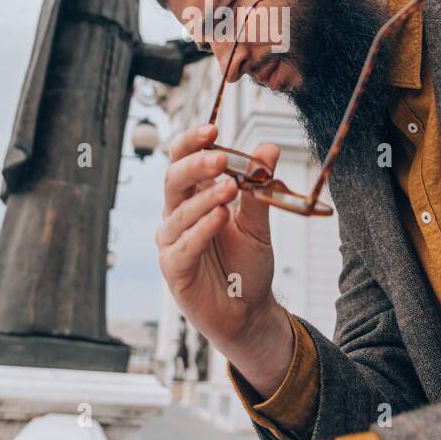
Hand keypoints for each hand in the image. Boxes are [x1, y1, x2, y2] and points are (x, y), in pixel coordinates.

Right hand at [157, 124, 292, 393]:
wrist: (249, 311)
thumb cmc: (246, 265)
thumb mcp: (258, 223)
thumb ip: (259, 189)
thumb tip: (268, 148)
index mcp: (193, 197)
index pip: (182, 161)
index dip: (192, 143)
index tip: (212, 128)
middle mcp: (176, 215)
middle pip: (174, 180)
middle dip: (196, 165)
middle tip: (220, 155)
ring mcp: (172, 243)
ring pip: (179, 212)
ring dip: (204, 197)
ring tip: (229, 187)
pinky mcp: (174, 269)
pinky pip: (184, 245)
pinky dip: (202, 229)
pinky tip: (220, 216)